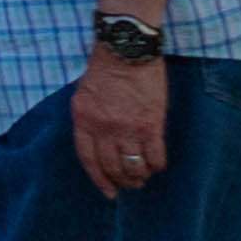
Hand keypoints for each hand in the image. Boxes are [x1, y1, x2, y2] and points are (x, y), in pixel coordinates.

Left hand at [70, 47, 168, 197]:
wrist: (127, 49)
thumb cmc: (104, 69)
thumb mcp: (83, 95)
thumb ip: (88, 121)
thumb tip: (97, 146)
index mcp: (84, 121)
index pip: (89, 160)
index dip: (99, 179)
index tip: (108, 191)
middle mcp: (104, 129)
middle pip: (112, 167)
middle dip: (121, 181)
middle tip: (130, 184)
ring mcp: (128, 128)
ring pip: (134, 166)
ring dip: (139, 176)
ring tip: (142, 176)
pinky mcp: (151, 125)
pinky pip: (154, 156)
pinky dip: (156, 165)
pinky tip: (157, 165)